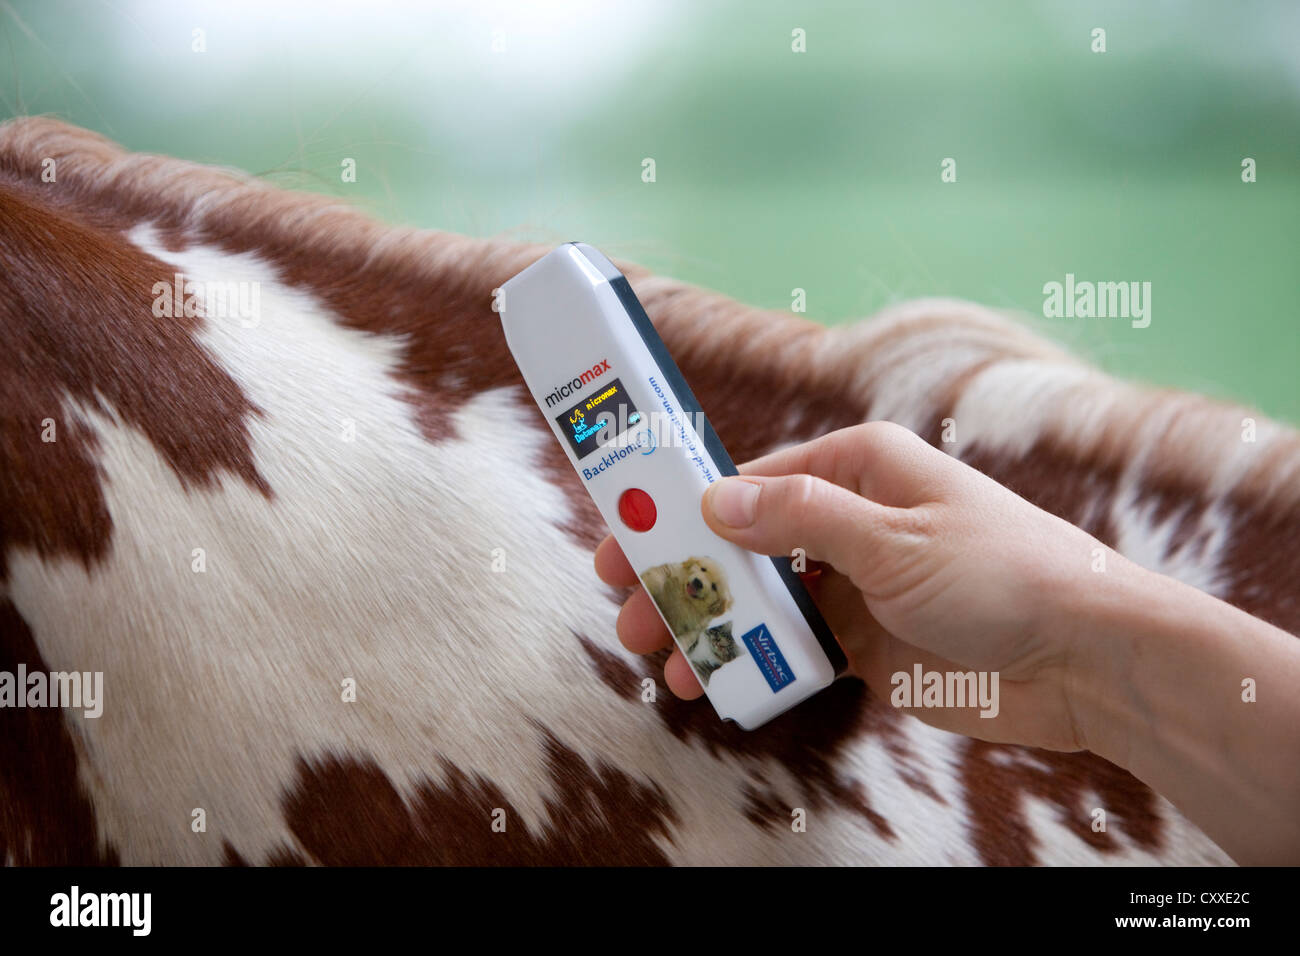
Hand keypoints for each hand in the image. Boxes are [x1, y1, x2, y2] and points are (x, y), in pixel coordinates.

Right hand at [594, 420, 1121, 750]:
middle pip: (747, 543)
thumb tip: (715, 498)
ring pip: (762, 601)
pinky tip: (716, 683)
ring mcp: (858, 586)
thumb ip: (802, 520)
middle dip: (686, 573)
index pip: (753, 481)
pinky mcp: (867, 644)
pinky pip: (793, 650)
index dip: (684, 507)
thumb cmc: (1006, 573)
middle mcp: (854, 522)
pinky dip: (754, 664)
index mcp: (862, 470)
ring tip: (663, 659)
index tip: (628, 533)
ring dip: (712, 626)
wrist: (1085, 663)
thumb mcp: (896, 538)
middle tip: (627, 604)